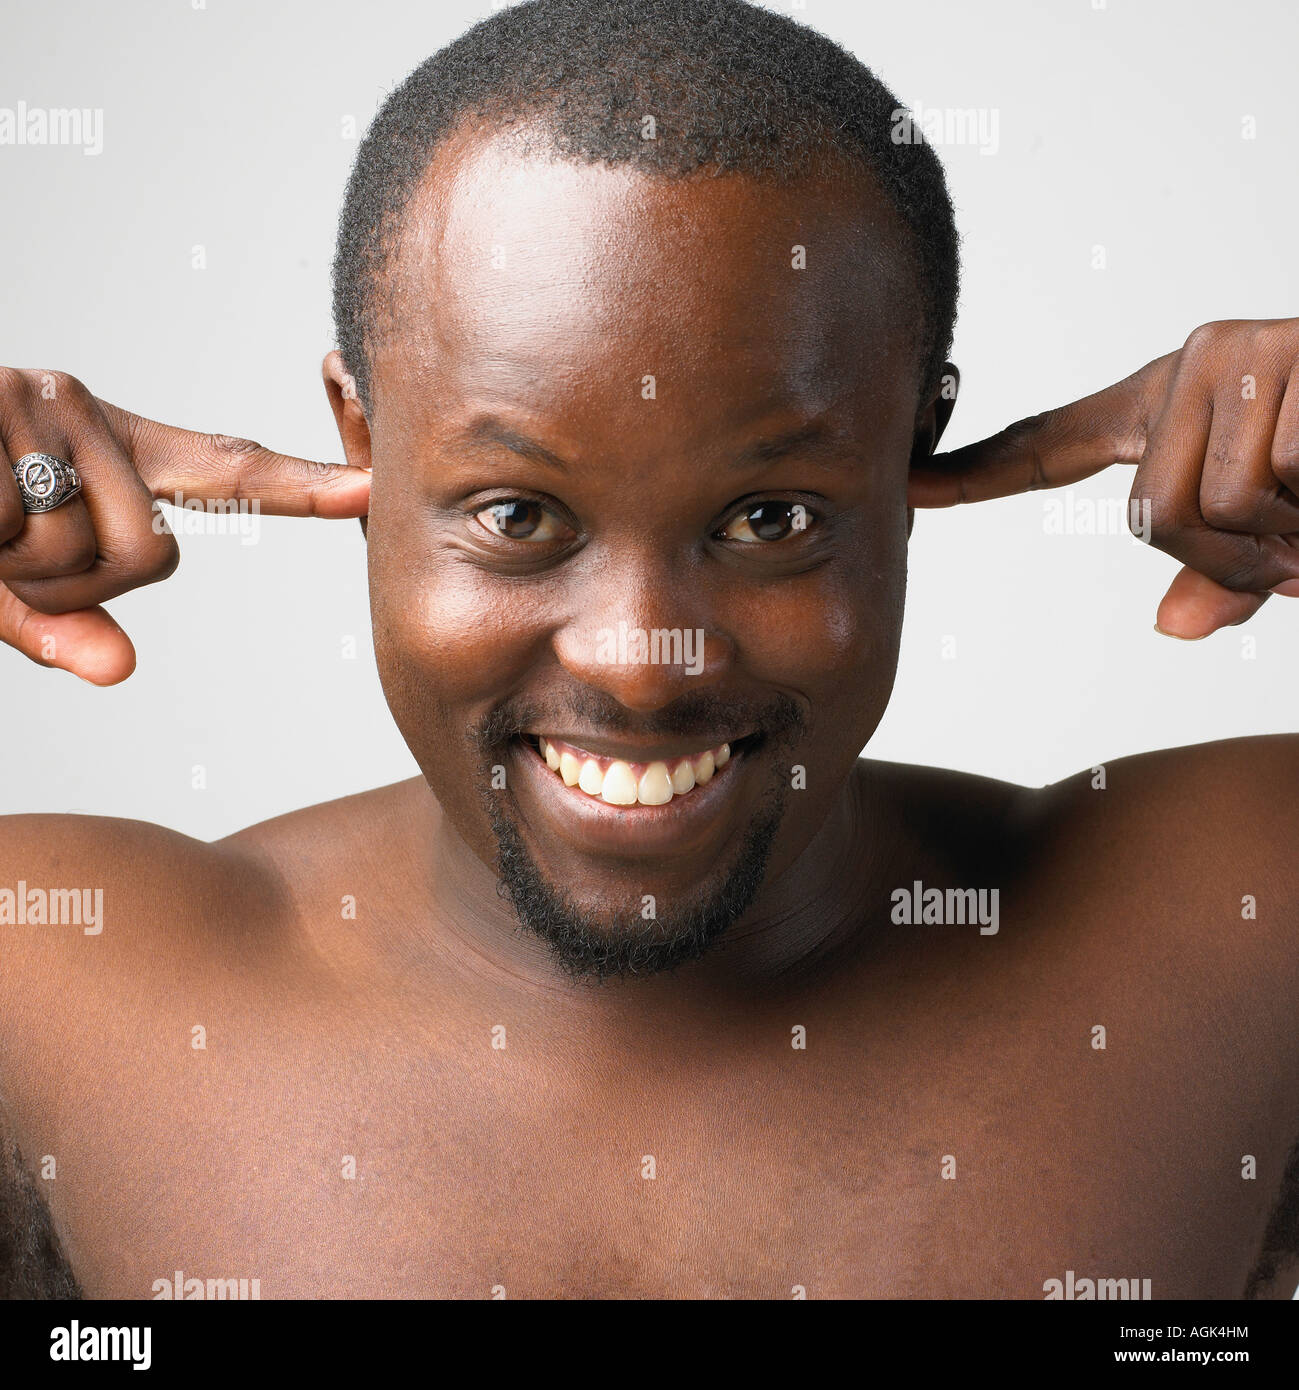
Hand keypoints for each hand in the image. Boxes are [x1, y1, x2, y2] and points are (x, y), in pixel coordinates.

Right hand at [0, 367, 370, 682]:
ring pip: (83, 550)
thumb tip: (120, 671)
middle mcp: (84, 407)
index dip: (300, 489)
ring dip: (14, 569)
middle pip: (146, 556)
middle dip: (67, 586)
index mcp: (106, 444)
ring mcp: (39, 399)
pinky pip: (16, 527)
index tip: (371, 493)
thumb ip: (58, 619)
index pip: (223, 471)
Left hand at [908, 319, 1298, 637]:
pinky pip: (1272, 490)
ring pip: (1208, 513)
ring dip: (1289, 547)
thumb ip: (1226, 577)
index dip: (974, 474)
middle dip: (1236, 564)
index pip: (1050, 444)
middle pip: (1147, 519)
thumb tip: (1171, 627)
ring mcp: (1245, 353)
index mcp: (1172, 403)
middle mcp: (1197, 364)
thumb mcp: (1290, 539)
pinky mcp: (1293, 358)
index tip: (906, 487)